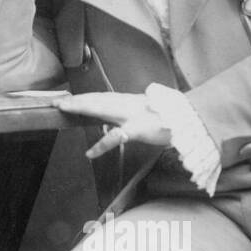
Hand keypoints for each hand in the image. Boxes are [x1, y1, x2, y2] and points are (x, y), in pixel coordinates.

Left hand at [55, 92, 171, 158]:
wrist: (194, 119)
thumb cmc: (175, 118)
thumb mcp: (151, 111)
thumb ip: (134, 113)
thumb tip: (120, 119)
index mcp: (132, 101)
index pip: (104, 96)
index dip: (86, 97)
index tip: (69, 98)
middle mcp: (130, 104)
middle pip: (99, 99)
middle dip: (77, 99)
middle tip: (57, 101)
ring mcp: (134, 115)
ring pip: (103, 108)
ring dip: (82, 107)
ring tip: (64, 109)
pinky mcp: (140, 129)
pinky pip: (117, 137)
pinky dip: (101, 145)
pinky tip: (90, 153)